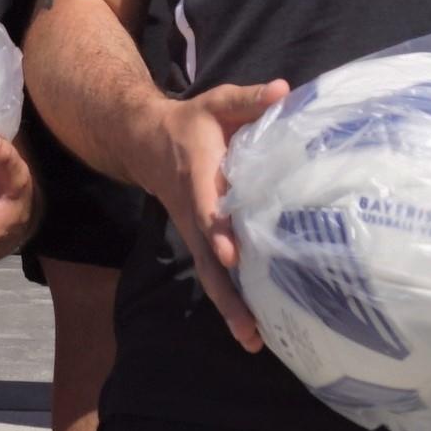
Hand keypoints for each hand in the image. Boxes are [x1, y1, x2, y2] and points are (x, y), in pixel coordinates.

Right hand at [143, 80, 289, 350]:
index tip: (233, 254)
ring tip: (254, 340)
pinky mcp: (202, 242)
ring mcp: (195, 233)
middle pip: (208, 260)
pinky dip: (231, 300)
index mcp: (198, 178)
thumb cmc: (191, 124)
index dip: (218, 231)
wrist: (145, 143)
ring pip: (211, 275)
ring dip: (230, 307)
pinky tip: (253, 327)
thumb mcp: (217, 104)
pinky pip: (215, 274)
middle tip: (249, 328)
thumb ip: (248, 99)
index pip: (207, 210)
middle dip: (227, 294)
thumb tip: (284, 90)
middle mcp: (194, 215)